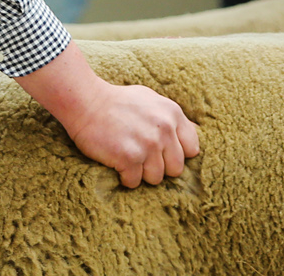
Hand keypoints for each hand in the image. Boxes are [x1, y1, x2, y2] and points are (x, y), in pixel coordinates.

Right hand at [58, 78, 200, 189]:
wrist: (86, 101)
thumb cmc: (119, 102)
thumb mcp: (152, 100)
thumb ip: (173, 117)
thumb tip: (197, 133)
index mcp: (173, 114)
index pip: (192, 149)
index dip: (177, 154)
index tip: (162, 153)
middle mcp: (164, 130)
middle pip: (176, 169)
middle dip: (160, 167)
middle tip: (142, 157)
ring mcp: (148, 145)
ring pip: (156, 178)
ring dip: (142, 173)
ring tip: (128, 158)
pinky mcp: (129, 158)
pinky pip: (134, 182)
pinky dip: (125, 177)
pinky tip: (117, 162)